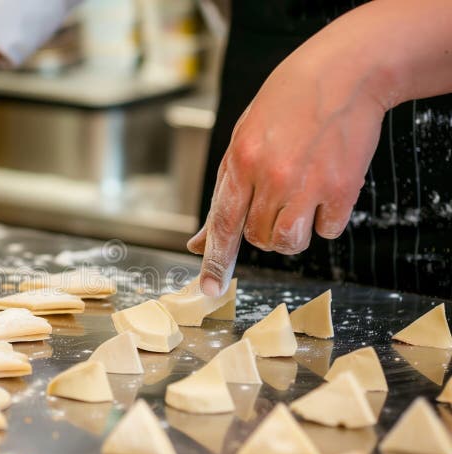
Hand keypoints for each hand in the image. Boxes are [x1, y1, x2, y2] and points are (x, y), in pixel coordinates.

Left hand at [186, 36, 386, 296]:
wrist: (345, 73)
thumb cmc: (288, 104)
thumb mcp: (244, 138)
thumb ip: (225, 192)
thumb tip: (198, 242)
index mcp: (242, 161)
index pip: (222, 224)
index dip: (214, 260)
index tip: (208, 289)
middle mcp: (271, 177)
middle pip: (257, 238)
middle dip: (262, 231)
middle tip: (276, 200)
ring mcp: (308, 184)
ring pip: (289, 243)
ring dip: (292, 233)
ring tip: (300, 199)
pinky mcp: (342, 189)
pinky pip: (327, 232)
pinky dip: (326, 220)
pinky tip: (326, 189)